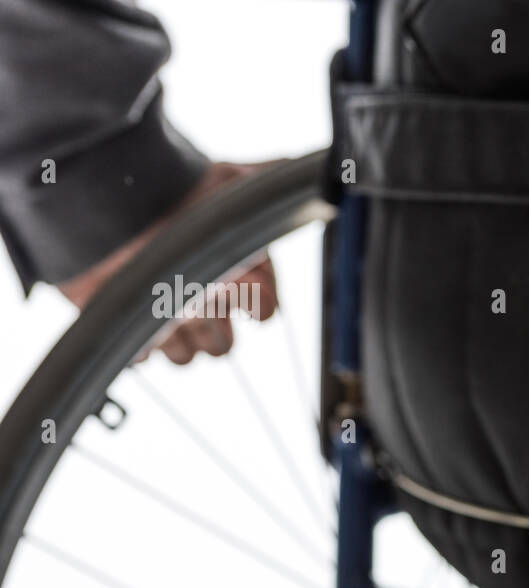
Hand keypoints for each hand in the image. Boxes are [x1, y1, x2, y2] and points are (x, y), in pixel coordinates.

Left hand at [58, 162, 278, 364]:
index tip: (245, 287)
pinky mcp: (129, 323)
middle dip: (216, 324)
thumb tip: (309, 171)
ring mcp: (166, 315)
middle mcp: (202, 298)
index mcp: (231, 272)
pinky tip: (139, 315)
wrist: (100, 200)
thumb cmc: (167, 192)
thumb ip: (271, 180)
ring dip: (183, 337)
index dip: (260, 304)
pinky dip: (145, 345)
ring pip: (192, 354)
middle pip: (226, 342)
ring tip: (165, 304)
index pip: (266, 309)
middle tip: (199, 295)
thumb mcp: (227, 181)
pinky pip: (148, 356)